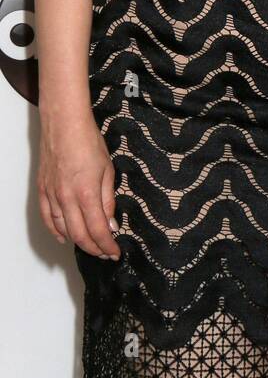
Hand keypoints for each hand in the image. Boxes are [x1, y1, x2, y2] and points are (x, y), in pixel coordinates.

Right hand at [37, 114, 120, 258]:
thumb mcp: (108, 170)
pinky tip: (64, 237)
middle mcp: (66, 198)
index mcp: (86, 193)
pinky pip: (48, 218)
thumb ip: (108, 200)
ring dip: (77, 242)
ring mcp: (52, 195)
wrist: (64, 125)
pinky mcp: (43, 190)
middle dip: (94, 249)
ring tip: (91, 246)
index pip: (98, 230)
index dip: (107, 246)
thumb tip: (111, 224)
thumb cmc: (88, 142)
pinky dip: (56, 231)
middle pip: (79, 235)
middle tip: (105, 253)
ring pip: (63, 229)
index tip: (115, 253)